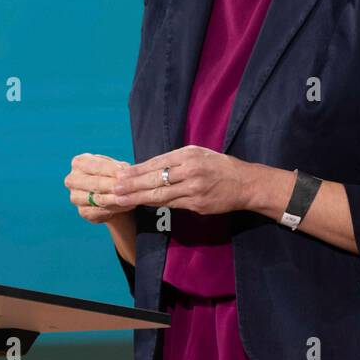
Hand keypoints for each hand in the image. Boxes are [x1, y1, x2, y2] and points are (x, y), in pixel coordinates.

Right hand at [65, 152, 136, 224]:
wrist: (109, 195)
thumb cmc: (111, 176)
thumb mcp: (114, 166)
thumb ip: (119, 167)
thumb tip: (125, 171)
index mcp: (79, 163)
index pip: (97, 166)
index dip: (114, 169)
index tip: (128, 172)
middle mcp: (72, 179)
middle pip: (96, 183)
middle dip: (115, 185)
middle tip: (130, 187)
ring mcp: (75, 197)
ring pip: (98, 199)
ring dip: (117, 199)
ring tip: (132, 197)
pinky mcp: (82, 212)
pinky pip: (101, 211)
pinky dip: (116, 208)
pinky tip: (127, 205)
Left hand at [112, 145, 253, 215]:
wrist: (245, 183)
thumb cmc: (218, 166)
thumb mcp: (198, 154)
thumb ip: (175, 160)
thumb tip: (148, 168)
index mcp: (189, 154)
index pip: (157, 162)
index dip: (137, 170)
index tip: (121, 174)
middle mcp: (191, 170)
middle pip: (156, 178)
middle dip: (133, 184)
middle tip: (115, 188)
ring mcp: (194, 189)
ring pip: (161, 194)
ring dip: (138, 197)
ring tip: (122, 199)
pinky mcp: (198, 204)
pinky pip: (172, 205)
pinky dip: (156, 204)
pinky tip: (143, 204)